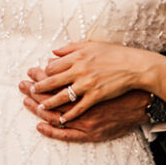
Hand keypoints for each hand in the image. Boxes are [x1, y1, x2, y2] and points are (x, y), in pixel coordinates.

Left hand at [20, 42, 152, 142]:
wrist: (136, 67)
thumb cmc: (115, 54)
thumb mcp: (91, 45)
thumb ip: (70, 48)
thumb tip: (53, 52)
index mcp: (77, 57)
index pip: (52, 66)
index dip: (44, 72)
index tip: (38, 75)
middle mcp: (79, 71)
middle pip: (52, 81)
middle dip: (39, 87)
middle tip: (29, 91)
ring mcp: (87, 85)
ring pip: (62, 96)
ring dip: (49, 103)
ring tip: (40, 107)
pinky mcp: (97, 96)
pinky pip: (79, 108)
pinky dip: (69, 115)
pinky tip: (61, 119)